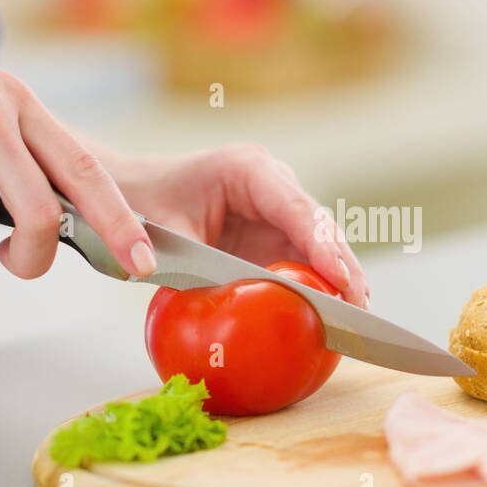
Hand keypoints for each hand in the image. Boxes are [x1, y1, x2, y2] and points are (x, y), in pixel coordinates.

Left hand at [101, 143, 369, 307]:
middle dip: (343, 265)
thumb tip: (225, 305)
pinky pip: (304, 259)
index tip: (341, 280)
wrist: (126, 194)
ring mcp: (276, 210)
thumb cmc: (140, 202)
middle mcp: (272, 184)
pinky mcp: (274, 235)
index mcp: (247, 170)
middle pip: (319, 226)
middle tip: (360, 306)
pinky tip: (335, 315)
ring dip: (340, 278)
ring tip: (358, 317)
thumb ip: (197, 266)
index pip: (297, 208)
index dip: (323, 245)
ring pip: (320, 243)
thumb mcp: (164, 233)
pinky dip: (320, 285)